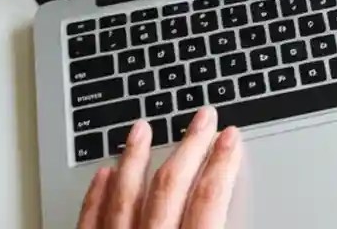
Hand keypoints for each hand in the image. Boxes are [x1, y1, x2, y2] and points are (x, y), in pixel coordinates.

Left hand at [76, 107, 241, 228]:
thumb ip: (222, 227)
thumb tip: (247, 214)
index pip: (208, 199)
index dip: (222, 164)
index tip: (230, 138)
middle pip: (169, 187)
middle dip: (189, 147)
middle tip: (202, 118)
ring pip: (124, 197)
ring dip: (134, 158)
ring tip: (142, 128)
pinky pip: (89, 222)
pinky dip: (96, 196)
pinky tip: (103, 174)